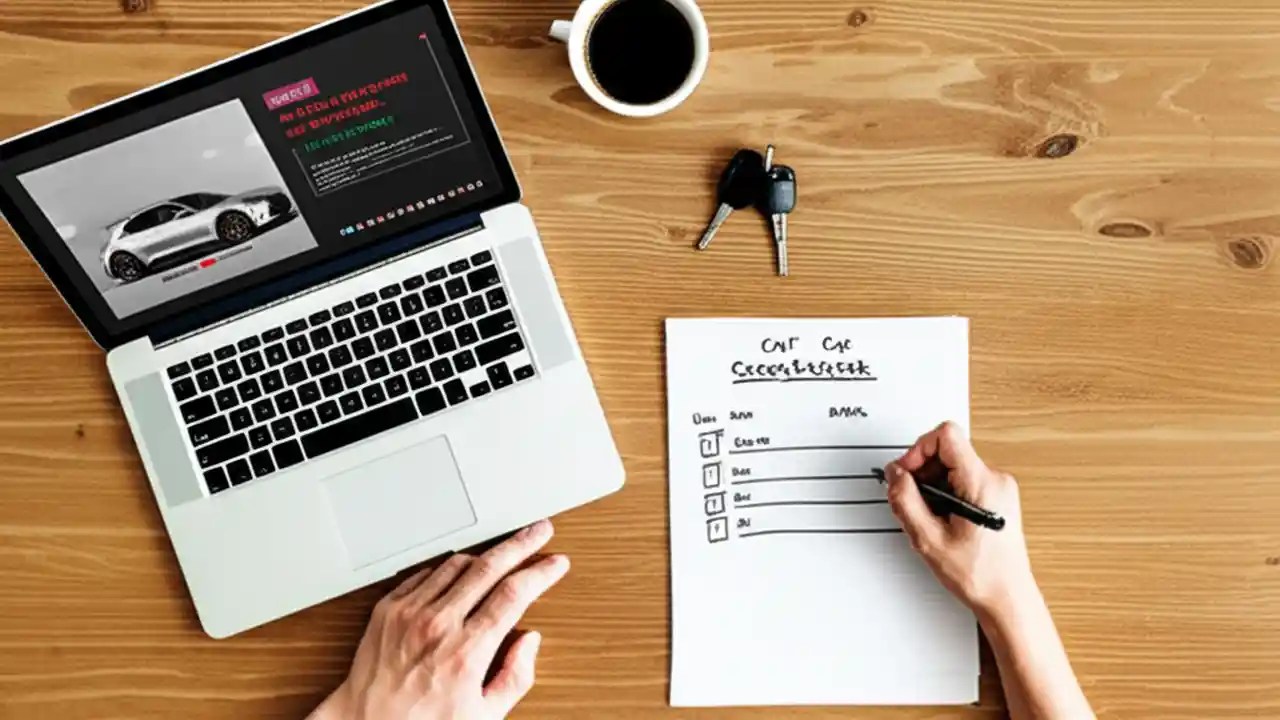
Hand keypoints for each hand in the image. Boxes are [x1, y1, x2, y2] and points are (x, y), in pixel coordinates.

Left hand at [309, 520, 568, 719]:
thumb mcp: (483, 717)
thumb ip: (515, 677)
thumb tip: (529, 642)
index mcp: (466, 652)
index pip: (514, 594)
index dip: (541, 572)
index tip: (555, 563)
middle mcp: (437, 625)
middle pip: (490, 567)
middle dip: (521, 544)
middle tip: (538, 532)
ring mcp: (409, 613)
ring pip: (457, 564)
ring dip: (485, 554)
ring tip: (503, 552)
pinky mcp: (387, 609)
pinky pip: (424, 573)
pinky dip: (448, 568)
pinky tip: (459, 572)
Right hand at [884, 422, 1036, 616]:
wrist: (1007, 597)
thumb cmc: (980, 575)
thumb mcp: (930, 540)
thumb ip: (906, 502)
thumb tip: (894, 476)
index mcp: (982, 484)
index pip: (946, 436)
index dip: (918, 449)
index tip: (906, 473)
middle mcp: (995, 479)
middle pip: (947, 449)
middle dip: (922, 471)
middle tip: (912, 499)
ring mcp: (998, 487)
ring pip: (952, 464)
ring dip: (932, 484)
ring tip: (929, 515)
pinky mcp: (996, 496)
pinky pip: (962, 479)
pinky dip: (945, 493)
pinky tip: (942, 519)